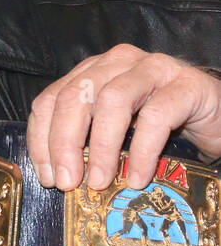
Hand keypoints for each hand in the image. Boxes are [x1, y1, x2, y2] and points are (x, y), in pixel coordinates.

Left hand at [27, 44, 220, 190]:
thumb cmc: (164, 130)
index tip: (48, 177)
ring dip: (101, 147)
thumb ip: (89, 145)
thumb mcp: (118, 136)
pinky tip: (138, 177)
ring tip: (100, 182)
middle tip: (68, 183)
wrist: (218, 120)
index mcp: (93, 73)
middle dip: (65, 143)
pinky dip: (141, 150)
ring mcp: (153, 69)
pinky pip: (156, 116)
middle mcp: (118, 63)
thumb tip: (59, 180)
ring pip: (112, 100)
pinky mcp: (186, 85)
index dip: (42, 139)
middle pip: (75, 96)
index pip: (51, 99)